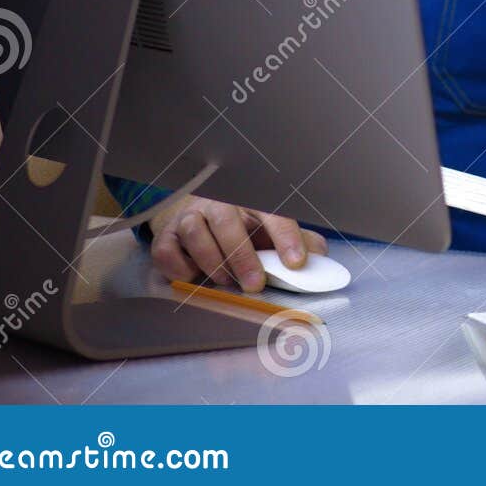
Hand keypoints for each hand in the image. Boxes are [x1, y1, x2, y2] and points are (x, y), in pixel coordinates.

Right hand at [149, 194, 326, 292]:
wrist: (197, 216)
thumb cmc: (241, 226)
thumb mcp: (271, 230)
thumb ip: (298, 241)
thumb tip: (320, 256)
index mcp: (251, 201)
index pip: (273, 214)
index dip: (286, 238)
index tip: (296, 263)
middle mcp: (218, 204)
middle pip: (227, 222)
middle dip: (243, 257)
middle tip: (255, 284)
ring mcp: (189, 218)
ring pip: (196, 232)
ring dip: (213, 261)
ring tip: (227, 282)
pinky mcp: (165, 236)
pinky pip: (167, 250)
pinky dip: (180, 268)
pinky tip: (195, 276)